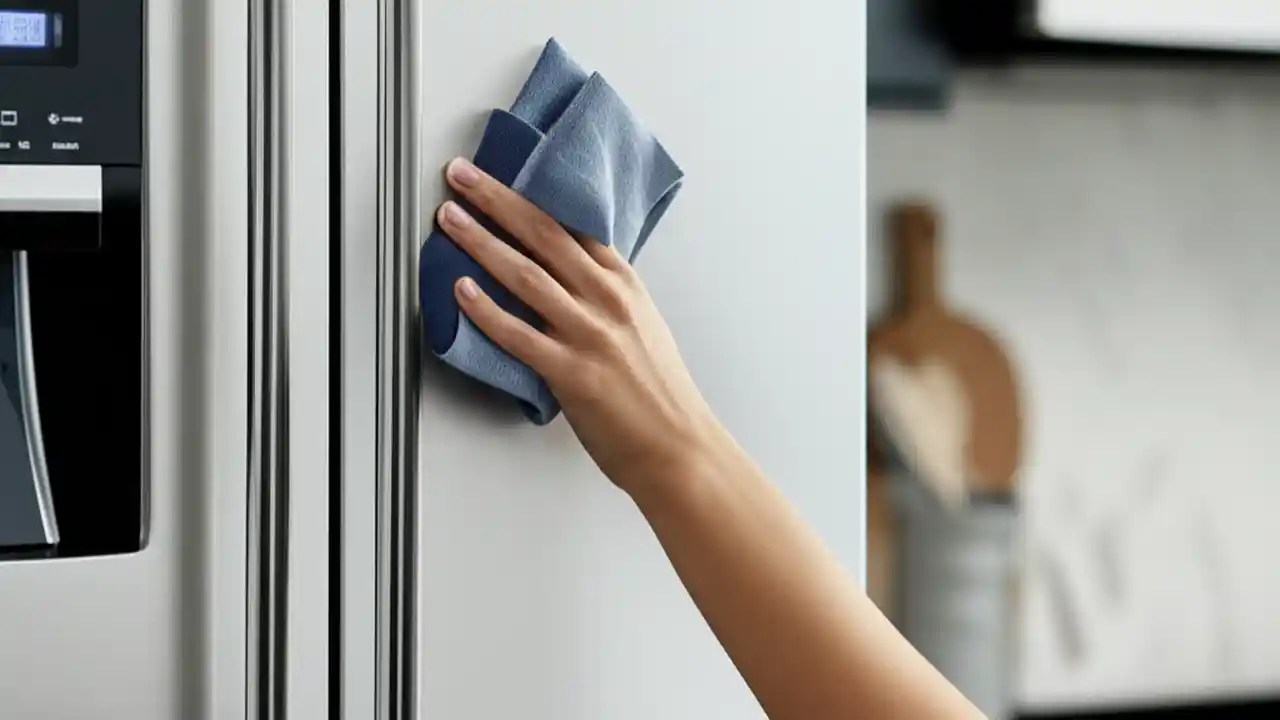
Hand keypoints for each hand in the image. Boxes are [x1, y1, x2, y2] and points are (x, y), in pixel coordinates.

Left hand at [435, 157, 722, 496]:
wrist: (679, 448)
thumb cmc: (660, 396)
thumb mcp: (642, 327)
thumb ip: (606, 298)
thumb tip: (566, 278)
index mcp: (624, 285)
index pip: (571, 225)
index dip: (529, 195)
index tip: (498, 175)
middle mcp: (607, 301)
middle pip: (543, 234)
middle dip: (495, 200)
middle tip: (461, 176)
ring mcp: (590, 335)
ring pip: (525, 274)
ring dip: (480, 241)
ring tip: (450, 220)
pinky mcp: (572, 373)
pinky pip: (518, 334)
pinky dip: (485, 310)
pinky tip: (460, 290)